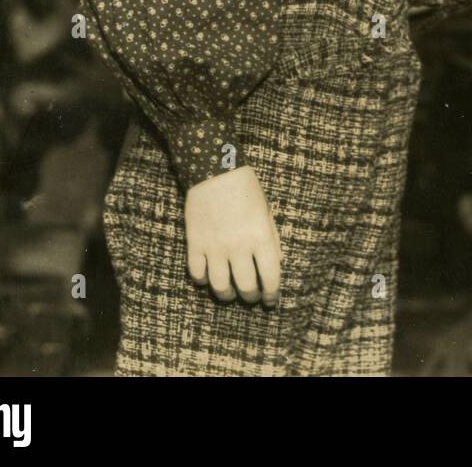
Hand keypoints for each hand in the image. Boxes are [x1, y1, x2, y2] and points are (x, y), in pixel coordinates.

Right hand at [184, 165, 281, 306]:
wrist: (214, 170)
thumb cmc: (246, 189)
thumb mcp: (267, 212)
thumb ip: (272, 240)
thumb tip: (276, 265)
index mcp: (261, 236)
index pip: (270, 277)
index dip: (271, 294)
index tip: (271, 301)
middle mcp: (238, 245)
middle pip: (245, 286)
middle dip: (251, 297)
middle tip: (252, 297)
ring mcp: (215, 246)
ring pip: (219, 286)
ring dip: (227, 295)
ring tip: (230, 294)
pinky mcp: (195, 242)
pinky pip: (197, 273)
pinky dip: (203, 280)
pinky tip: (208, 278)